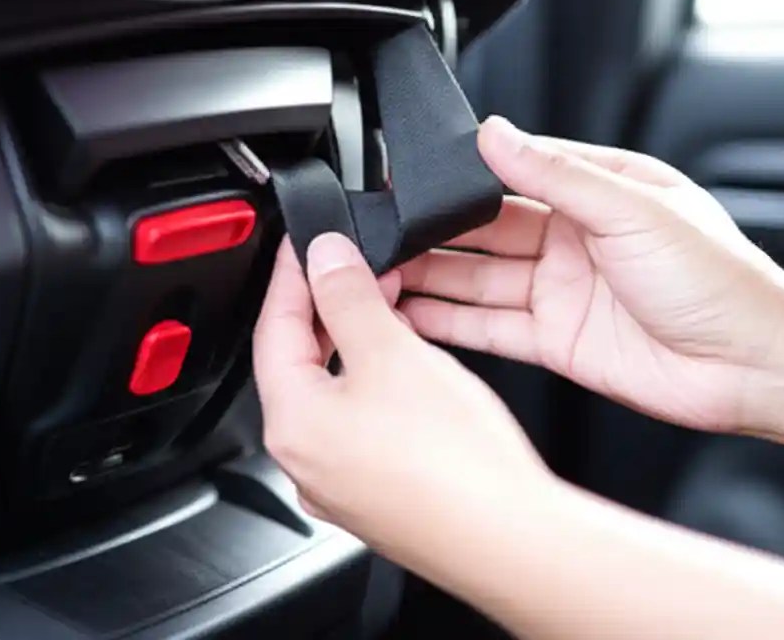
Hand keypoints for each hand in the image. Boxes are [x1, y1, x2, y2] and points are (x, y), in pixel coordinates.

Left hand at [253, 233, 553, 562]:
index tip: (310, 242)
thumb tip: (323, 259)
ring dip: (353, 345)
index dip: (293, 275)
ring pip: (333, 395)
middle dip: (326, 308)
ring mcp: (339, 484)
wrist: (510, 541)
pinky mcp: (377, 497)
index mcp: (291, 424)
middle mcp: (304, 460)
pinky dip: (374, 386)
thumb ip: (349, 296)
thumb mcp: (393, 352)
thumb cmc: (454, 465)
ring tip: (387, 308)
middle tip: (353, 266)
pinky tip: (407, 369)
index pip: (273, 327)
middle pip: (298, 362)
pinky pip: (360, 426)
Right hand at [399, 116, 783, 432]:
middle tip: (380, 233)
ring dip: (428, 277)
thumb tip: (497, 134)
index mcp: (596, 192)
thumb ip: (556, 174)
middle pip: (482, 230)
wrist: (750, 367)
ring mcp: (560, 291)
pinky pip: (488, 327)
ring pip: (476, 279)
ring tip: (379, 274)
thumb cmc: (718, 281)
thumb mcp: (631, 209)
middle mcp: (572, 239)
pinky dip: (447, 324)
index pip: (511, 173)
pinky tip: (411, 316)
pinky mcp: (553, 341)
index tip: (408, 178)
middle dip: (431, 232)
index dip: (458, 177)